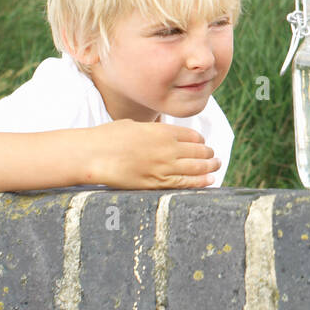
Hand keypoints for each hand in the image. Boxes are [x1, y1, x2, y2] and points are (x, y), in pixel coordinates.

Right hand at [85, 119, 221, 189]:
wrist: (92, 155)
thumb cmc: (108, 138)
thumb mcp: (134, 125)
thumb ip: (152, 130)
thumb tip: (160, 134)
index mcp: (162, 131)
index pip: (192, 136)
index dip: (200, 141)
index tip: (202, 144)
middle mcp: (167, 148)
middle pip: (198, 151)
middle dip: (208, 154)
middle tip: (213, 156)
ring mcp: (163, 166)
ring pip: (197, 167)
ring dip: (210, 166)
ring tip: (216, 165)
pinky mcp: (156, 183)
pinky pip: (185, 183)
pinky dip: (201, 182)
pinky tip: (210, 180)